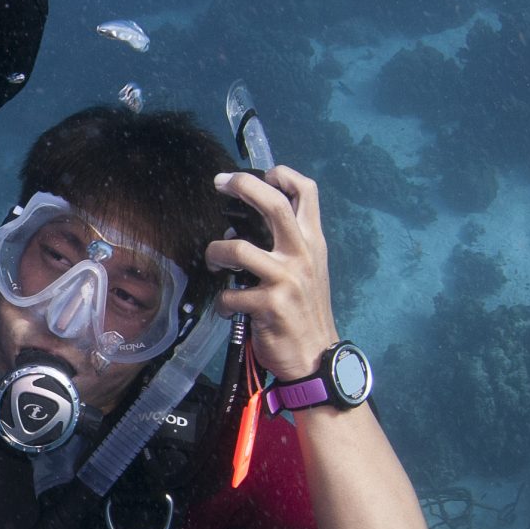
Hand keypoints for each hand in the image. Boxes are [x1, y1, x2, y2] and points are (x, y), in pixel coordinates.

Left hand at [205, 165, 340, 383]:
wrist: (316, 355)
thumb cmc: (304, 311)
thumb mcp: (307, 270)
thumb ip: (286, 245)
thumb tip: (239, 227)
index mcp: (313, 242)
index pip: (307, 192)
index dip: (282, 174)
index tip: (261, 173)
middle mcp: (302, 255)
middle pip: (274, 204)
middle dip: (243, 186)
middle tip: (220, 183)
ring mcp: (286, 279)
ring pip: (237, 250)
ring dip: (215, 254)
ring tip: (213, 262)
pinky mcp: (270, 306)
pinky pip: (230, 295)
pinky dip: (222, 302)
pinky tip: (227, 309)